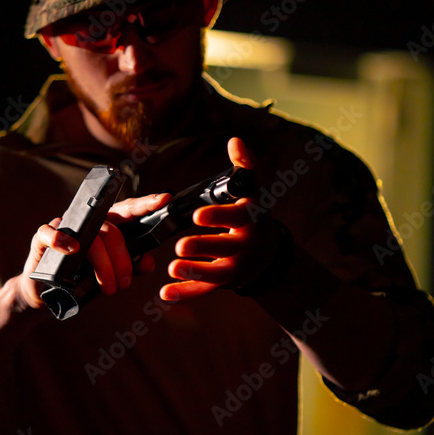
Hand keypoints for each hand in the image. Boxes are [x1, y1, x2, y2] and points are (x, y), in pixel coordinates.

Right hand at [17, 193, 170, 308]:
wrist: (46, 292)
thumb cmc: (82, 276)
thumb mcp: (111, 272)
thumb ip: (132, 266)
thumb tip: (148, 262)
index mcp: (105, 223)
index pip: (128, 210)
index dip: (146, 204)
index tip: (165, 200)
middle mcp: (86, 220)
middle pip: (111, 230)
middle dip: (122, 259)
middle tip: (125, 284)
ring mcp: (64, 226)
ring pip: (89, 237)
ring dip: (102, 264)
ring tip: (110, 288)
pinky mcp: (42, 237)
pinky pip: (49, 232)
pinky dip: (61, 239)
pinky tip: (72, 249)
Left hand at [160, 137, 279, 301]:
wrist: (267, 254)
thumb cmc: (252, 217)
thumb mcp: (252, 191)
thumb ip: (244, 166)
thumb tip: (235, 141)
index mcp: (250, 220)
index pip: (237, 217)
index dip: (218, 216)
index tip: (197, 214)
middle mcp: (245, 245)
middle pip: (224, 248)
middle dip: (203, 247)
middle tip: (180, 245)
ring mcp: (235, 266)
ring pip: (216, 273)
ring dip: (194, 272)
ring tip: (173, 267)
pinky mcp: (224, 282)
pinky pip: (205, 289)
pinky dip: (187, 293)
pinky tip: (166, 294)